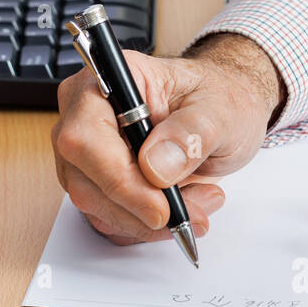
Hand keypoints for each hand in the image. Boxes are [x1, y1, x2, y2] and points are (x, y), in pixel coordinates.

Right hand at [52, 33, 284, 244]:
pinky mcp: (99, 183)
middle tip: (195, 213)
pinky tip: (184, 207)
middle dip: (140, 208)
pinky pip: (112, 219)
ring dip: (150, 221)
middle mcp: (86, 116)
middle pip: (84, 181)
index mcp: (110, 81)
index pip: (85, 138)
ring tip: (200, 203)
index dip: (119, 179)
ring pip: (97, 207)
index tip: (160, 207)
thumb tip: (155, 166)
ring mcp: (88, 154)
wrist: (222, 117)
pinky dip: (149, 225)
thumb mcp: (222, 110)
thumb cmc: (218, 101)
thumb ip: (191, 132)